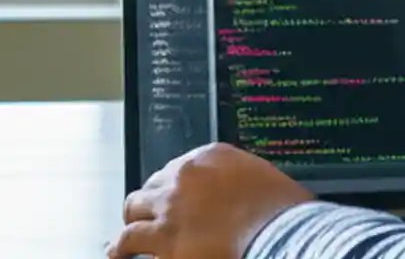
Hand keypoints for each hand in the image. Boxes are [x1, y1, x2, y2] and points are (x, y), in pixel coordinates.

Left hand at [108, 143, 314, 258]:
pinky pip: (130, 244)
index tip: (173, 198)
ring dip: (129, 229)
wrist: (280, 235)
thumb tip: (241, 195)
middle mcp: (184, 178)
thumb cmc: (282, 213)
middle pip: (150, 188)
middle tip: (148, 218)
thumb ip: (242, 180)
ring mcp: (170, 209)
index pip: (177, 168)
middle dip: (148, 204)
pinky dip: (124, 251)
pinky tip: (122, 256)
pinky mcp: (164, 241)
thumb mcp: (264, 179)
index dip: (172, 187)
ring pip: (133, 215)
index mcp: (210, 156)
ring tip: (122, 244)